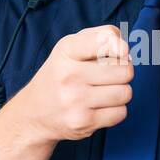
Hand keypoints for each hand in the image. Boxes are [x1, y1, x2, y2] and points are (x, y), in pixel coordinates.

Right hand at [14, 26, 134, 141]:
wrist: (34, 113)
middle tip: (110, 76)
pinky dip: (116, 111)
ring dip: (121, 93)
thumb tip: (125, 50)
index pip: (105, 41)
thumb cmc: (60, 75)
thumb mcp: (71, 47)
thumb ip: (101, 36)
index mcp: (66, 50)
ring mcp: (75, 100)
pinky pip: (120, 113)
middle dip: (123, 72)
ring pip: (125, 93)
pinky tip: (100, 107)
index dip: (120, 47)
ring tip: (105, 92)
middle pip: (124, 70)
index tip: (120, 52)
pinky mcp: (83, 123)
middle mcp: (69, 74)